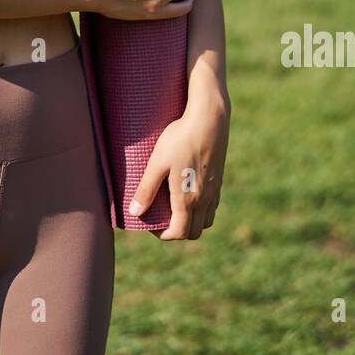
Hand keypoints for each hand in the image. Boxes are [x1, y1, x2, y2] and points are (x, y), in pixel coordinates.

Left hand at [129, 91, 229, 239]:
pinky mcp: (219, 178)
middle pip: (194, 231)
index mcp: (188, 199)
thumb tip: (135, 212)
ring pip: (206, 220)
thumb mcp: (157, 162)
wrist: (209, 118)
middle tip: (161, 217)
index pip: (178, 233)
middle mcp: (205, 199)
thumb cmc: (180, 138)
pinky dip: (201, 208)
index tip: (150, 224)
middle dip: (177, 231)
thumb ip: (146, 189)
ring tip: (175, 206)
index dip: (163, 235)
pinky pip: (213, 204)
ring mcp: (215, 190)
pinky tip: (189, 191)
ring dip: (191, 221)